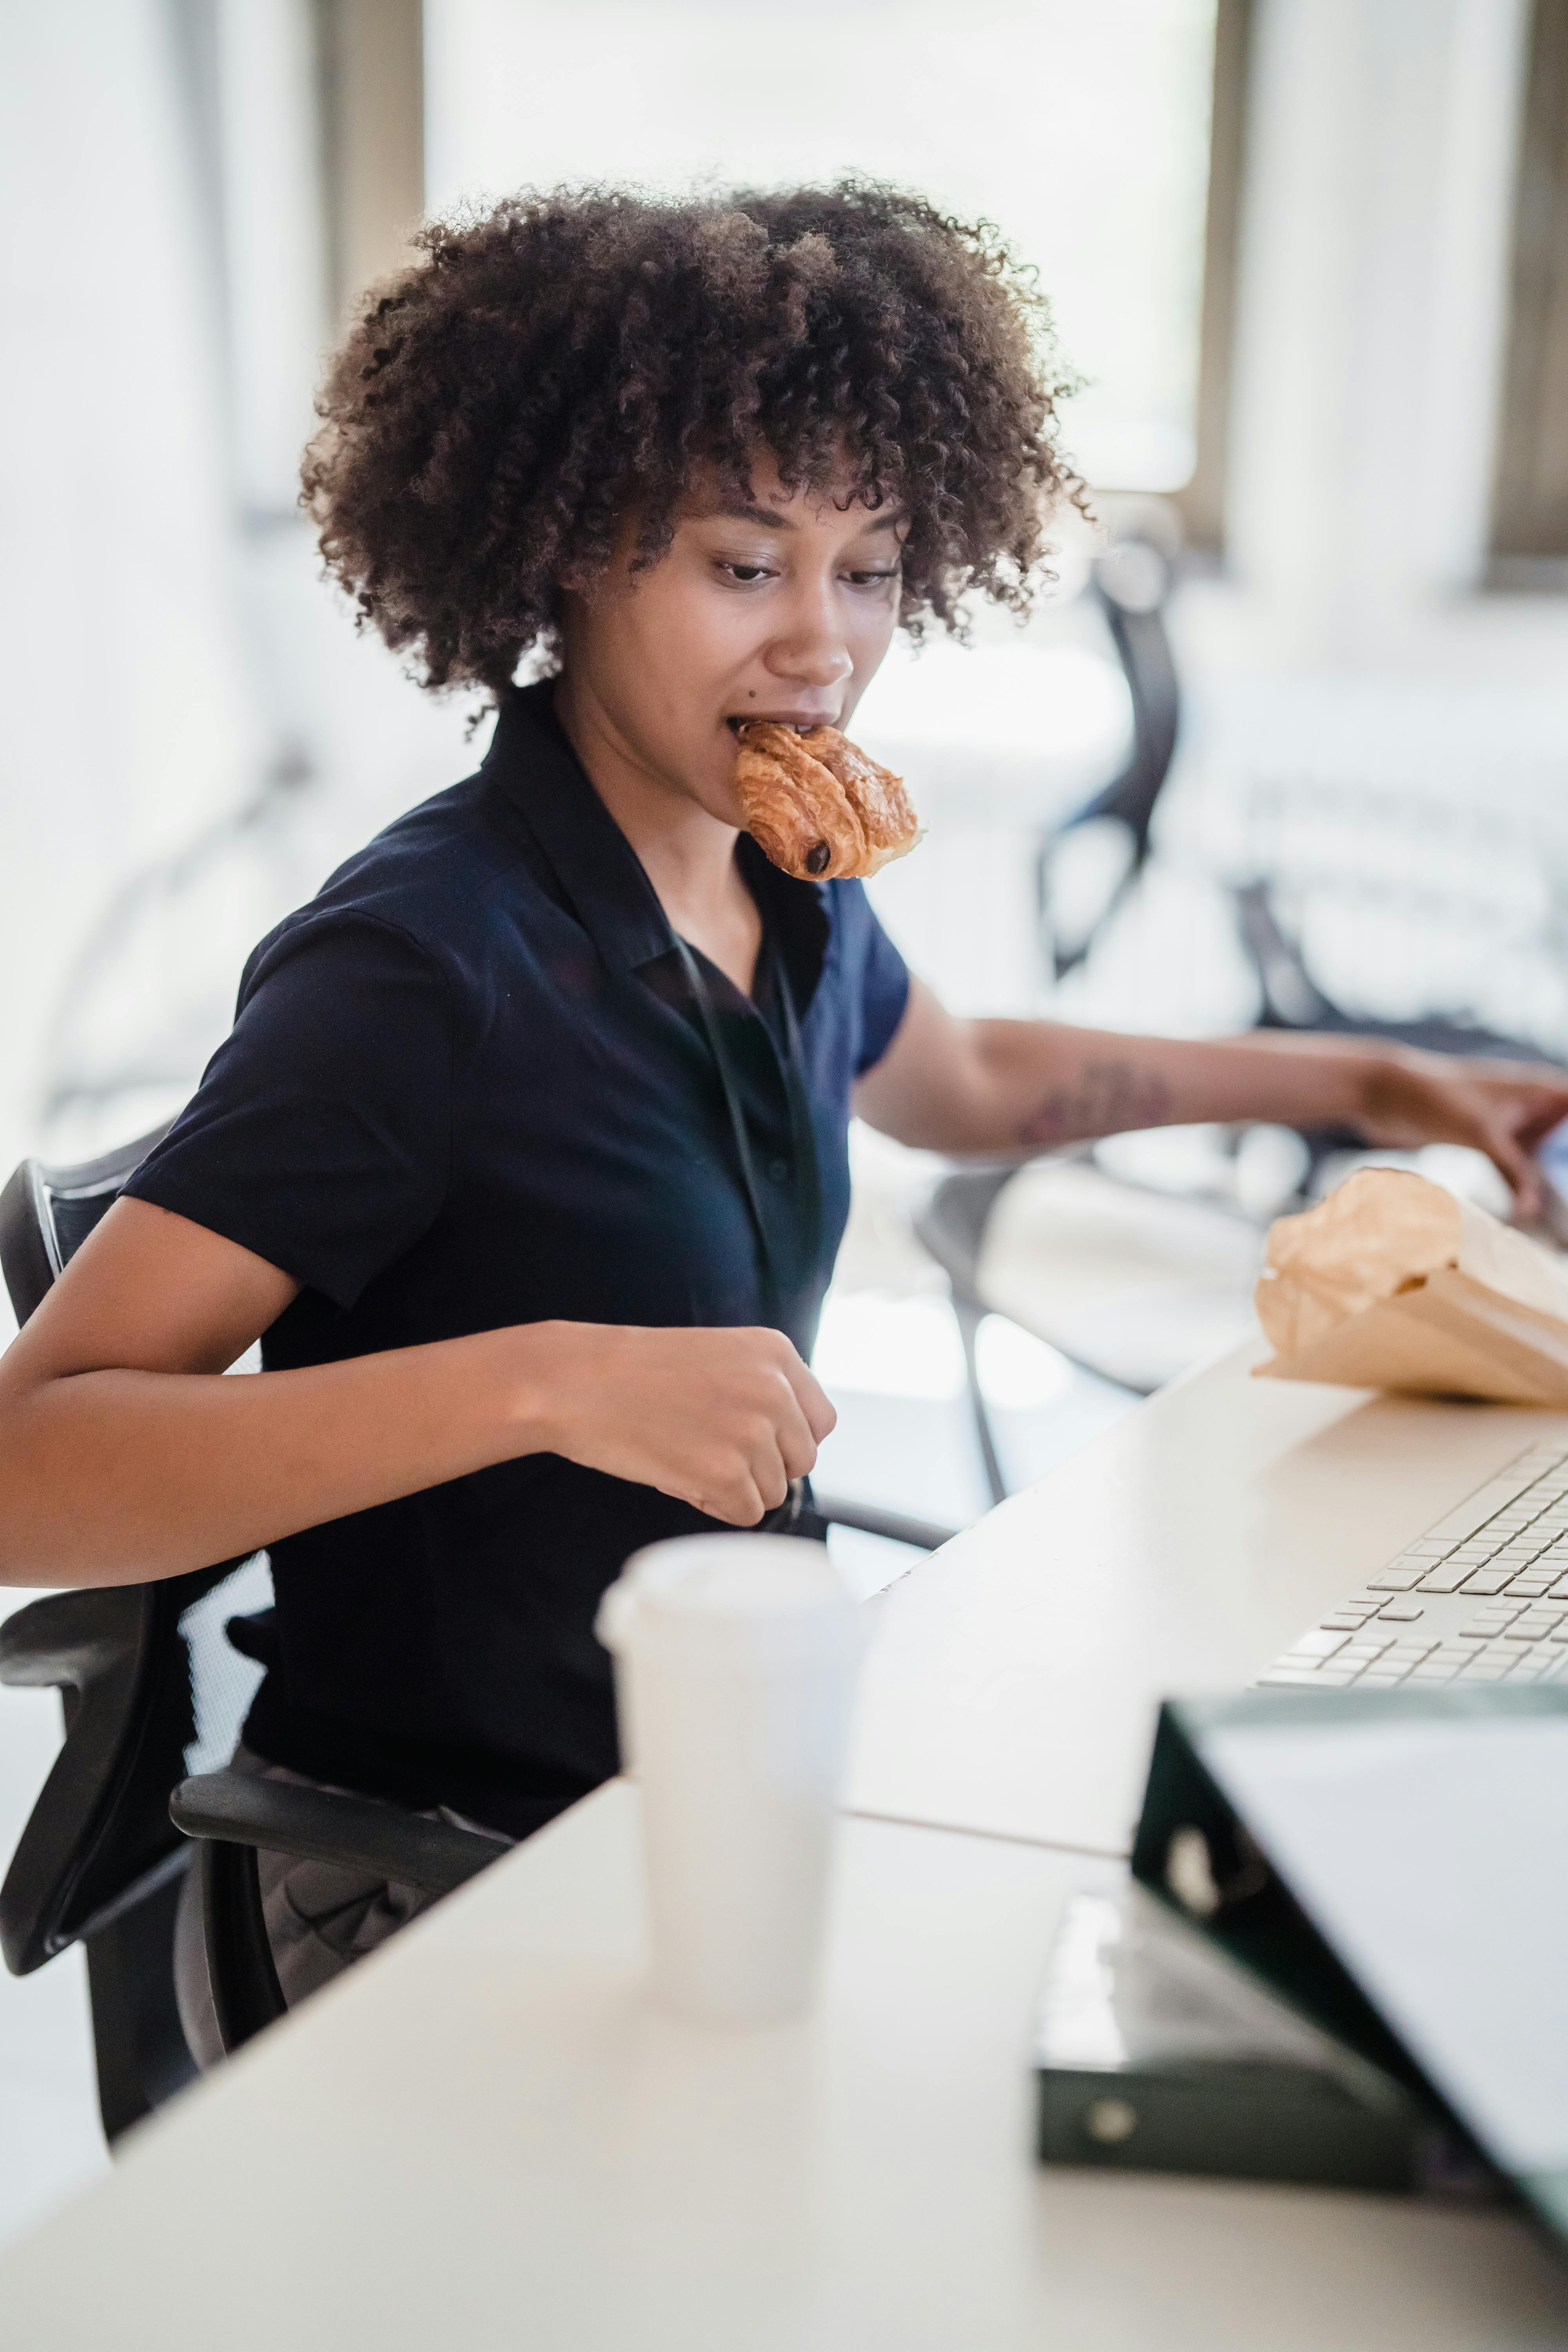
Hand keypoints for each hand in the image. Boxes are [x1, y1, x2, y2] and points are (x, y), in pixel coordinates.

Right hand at [526, 1323, 836, 1525]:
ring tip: (685, 1455)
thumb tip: (791, 1449)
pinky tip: (679, 1475)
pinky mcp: (726, 1473)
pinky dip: (714, 1505)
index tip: (751, 1441)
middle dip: (762, 1467)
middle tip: (710, 1451)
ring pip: (773, 1492)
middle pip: (801, 1461)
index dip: (786, 1441)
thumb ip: (763, 1391)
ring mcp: (753, 1432)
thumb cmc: (636, 1373)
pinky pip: (745, 1514)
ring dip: (733, 1487)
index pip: (820, 1421)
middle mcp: (775, 1390)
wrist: (577, 1381)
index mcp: (776, 1354)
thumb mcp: (719, 1357)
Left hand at [1353, 1049, 1567, 1219]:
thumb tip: (1534, 1212)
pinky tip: (1529, 1213)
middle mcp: (1532, 1105)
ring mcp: (1512, 1125)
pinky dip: (1525, 1187)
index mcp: (1541, 1088)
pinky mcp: (1490, 1143)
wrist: (1386, 1094)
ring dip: (1553, 1181)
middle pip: (1566, 1138)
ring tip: (1561, 1216)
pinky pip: (1520, 1168)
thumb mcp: (1484, 1135)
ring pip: (1547, 1156)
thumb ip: (1516, 1171)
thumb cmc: (1438, 1098)